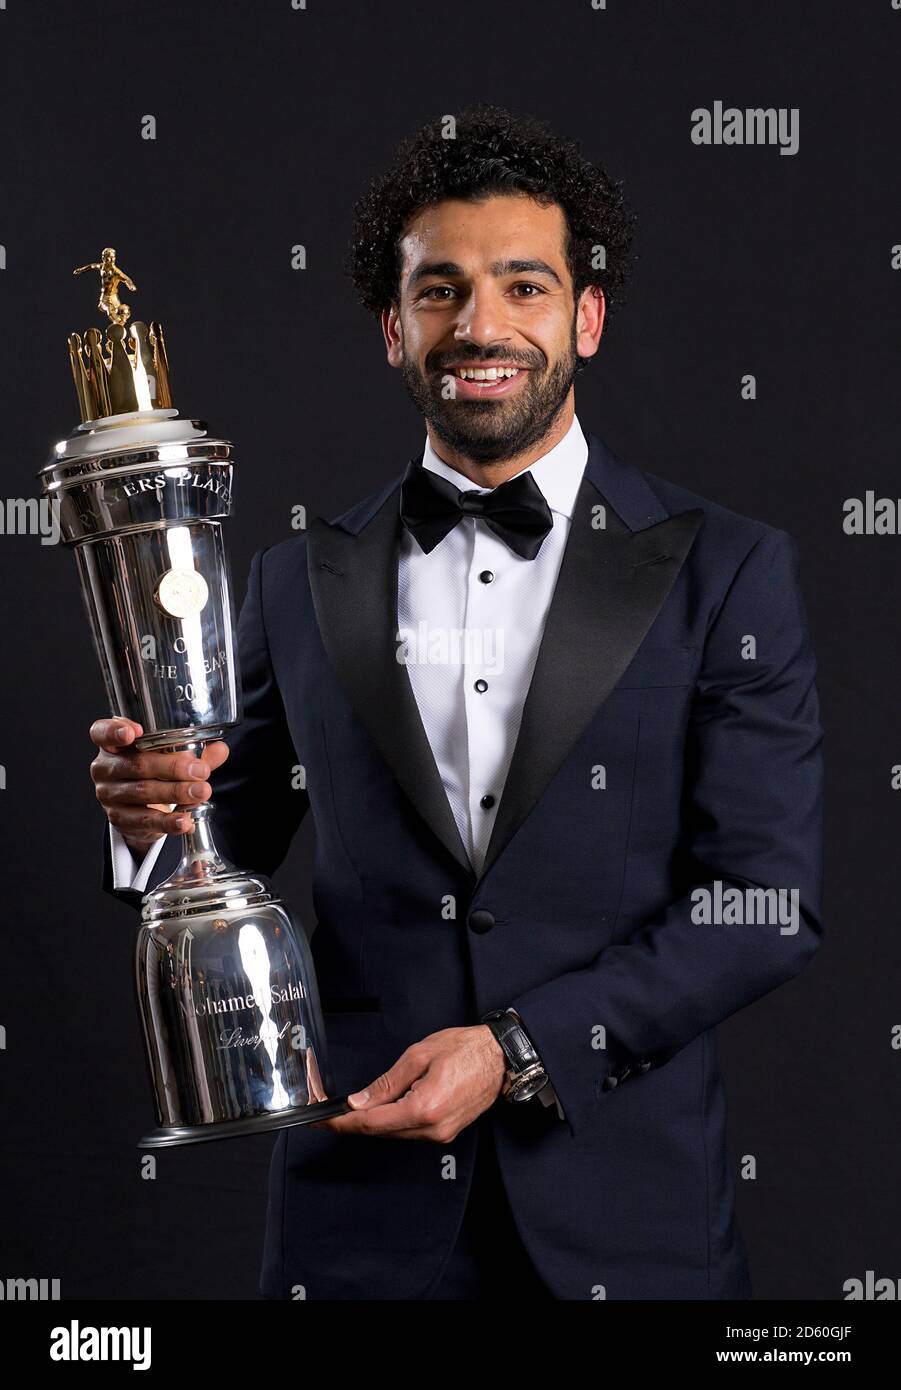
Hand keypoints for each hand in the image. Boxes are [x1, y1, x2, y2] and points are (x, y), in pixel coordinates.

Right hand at [89, 716, 229, 854]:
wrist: (140, 808)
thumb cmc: (153, 771)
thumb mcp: (169, 756)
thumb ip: (193, 751)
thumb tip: (219, 749)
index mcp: (112, 744)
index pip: (101, 733)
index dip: (114, 731)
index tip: (134, 732)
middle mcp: (105, 768)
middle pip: (136, 764)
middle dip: (172, 767)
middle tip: (200, 770)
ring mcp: (109, 795)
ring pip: (142, 792)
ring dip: (176, 793)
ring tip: (201, 792)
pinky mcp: (120, 819)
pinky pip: (145, 821)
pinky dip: (168, 821)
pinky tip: (186, 819)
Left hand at [314, 1025, 506, 1141]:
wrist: (500, 1058)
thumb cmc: (465, 1050)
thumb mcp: (419, 1056)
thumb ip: (386, 1083)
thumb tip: (360, 1102)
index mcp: (424, 1108)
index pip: (371, 1123)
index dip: (342, 1123)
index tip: (322, 1122)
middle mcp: (432, 1129)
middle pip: (380, 1131)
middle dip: (353, 1122)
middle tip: (330, 1112)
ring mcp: (441, 1134)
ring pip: (394, 1133)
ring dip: (373, 1121)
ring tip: (354, 1108)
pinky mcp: (445, 1133)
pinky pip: (409, 1130)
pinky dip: (393, 1120)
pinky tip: (384, 1108)